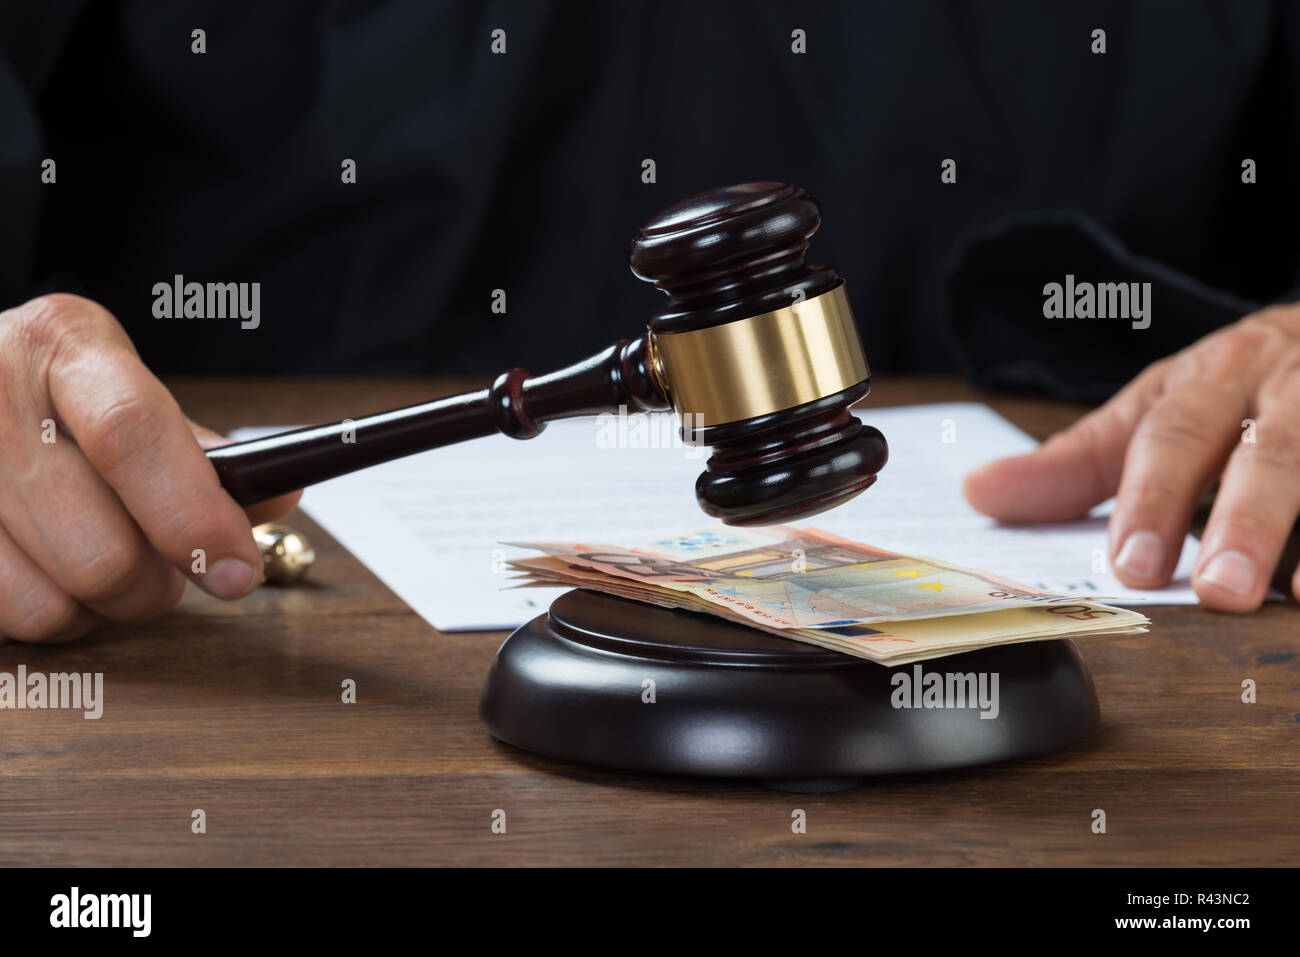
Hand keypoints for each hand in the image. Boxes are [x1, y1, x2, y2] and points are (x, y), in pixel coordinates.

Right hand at [0, 294, 300, 641]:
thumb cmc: (61, 399)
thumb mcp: (128, 392)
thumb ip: (200, 453)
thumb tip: (279, 496)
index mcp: (62, 344)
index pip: (132, 433)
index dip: (194, 514)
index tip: (239, 568)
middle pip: (102, 548)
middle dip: (157, 584)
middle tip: (169, 569)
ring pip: (54, 600)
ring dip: (102, 607)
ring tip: (102, 561)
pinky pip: (11, 617)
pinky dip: (52, 615)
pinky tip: (52, 573)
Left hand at [964, 303, 1299, 611]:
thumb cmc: (1234, 387)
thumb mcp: (1154, 410)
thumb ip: (1076, 462)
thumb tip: (976, 492)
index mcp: (1208, 380)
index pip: (1170, 436)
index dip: (1151, 500)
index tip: (1130, 566)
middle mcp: (1280, 388)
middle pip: (1266, 451)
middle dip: (1242, 520)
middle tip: (1218, 592)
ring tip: (1298, 597)